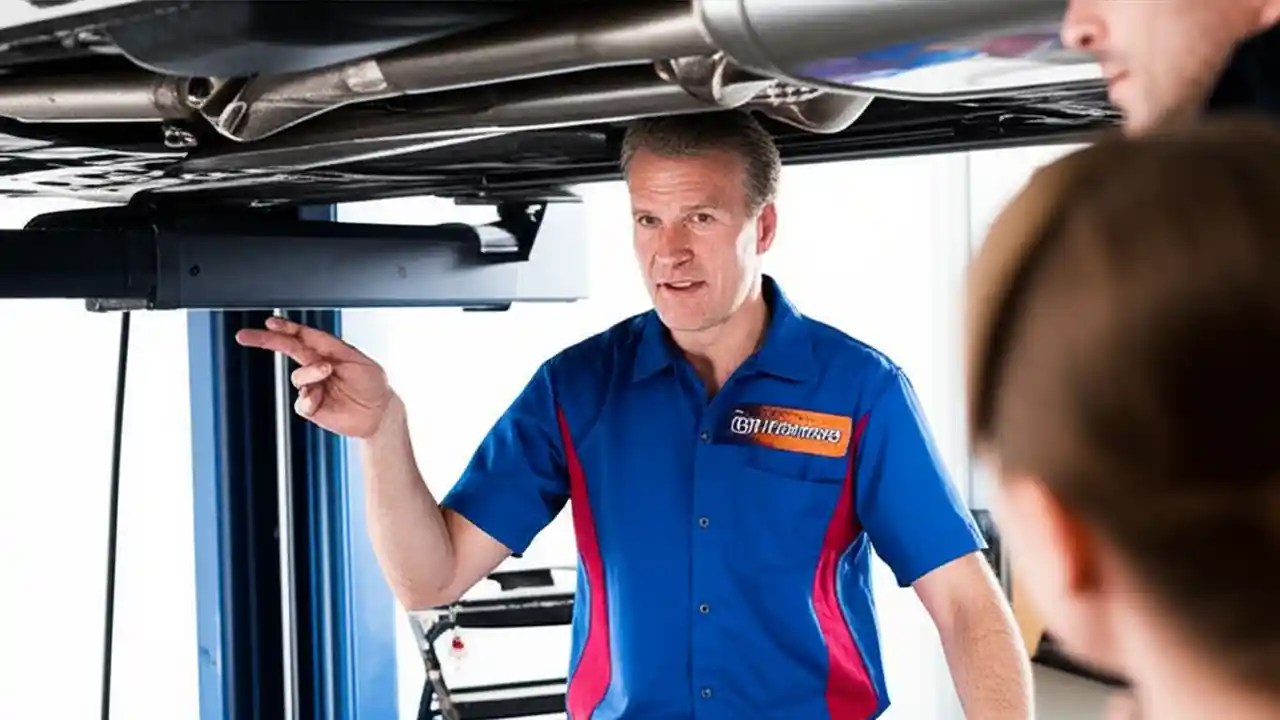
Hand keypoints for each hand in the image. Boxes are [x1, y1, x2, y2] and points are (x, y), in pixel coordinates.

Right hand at [235, 316, 394, 437]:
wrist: (380, 412)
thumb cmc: (373, 383)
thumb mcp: (355, 357)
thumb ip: (330, 348)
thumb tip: (307, 346)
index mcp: (327, 351)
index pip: (301, 336)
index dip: (285, 327)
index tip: (270, 322)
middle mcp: (317, 367)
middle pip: (287, 349)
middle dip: (266, 340)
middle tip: (245, 336)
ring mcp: (313, 386)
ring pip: (297, 376)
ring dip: (309, 372)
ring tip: (327, 373)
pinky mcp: (312, 407)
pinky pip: (301, 401)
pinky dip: (310, 398)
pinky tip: (322, 398)